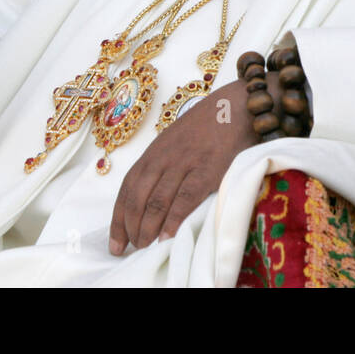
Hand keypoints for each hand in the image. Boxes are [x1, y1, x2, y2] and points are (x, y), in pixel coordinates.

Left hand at [108, 68, 281, 254]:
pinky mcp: (208, 168)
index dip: (118, 216)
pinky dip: (173, 219)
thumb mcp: (179, 140)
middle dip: (129, 226)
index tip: (115, 242)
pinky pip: (185, 197)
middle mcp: (164, 156)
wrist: (240, 105)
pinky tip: (168, 237)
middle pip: (137, 196)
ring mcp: (185, 162)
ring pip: (157, 200)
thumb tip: (154, 200)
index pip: (128, 187)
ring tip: (144, 248)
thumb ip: (167, 164)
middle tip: (129, 248)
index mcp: (156, 151)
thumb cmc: (212, 125)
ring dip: (147, 228)